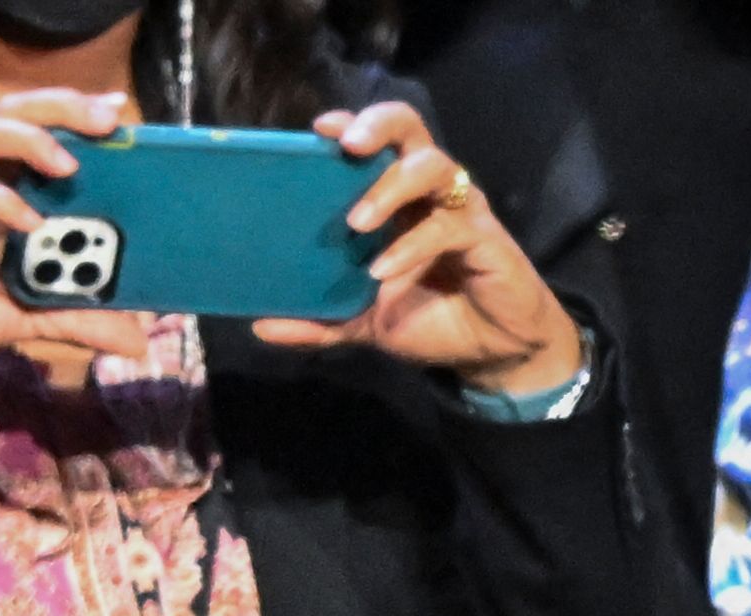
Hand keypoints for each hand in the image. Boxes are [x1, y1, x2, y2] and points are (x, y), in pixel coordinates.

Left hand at [273, 100, 583, 395]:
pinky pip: (447, 227)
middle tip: (346, 145)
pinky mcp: (484, 236)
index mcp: (398, 195)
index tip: (319, 130)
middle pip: (409, 128)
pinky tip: (384, 270)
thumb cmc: (430, 320)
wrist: (490, 354)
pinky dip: (411, 245)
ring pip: (431, 166)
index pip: (376, 142)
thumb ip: (318, 320)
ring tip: (357, 221)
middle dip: (377, 126)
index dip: (350, 125)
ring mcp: (460, 208)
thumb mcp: (363, 322)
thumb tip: (260, 326)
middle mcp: (429, 189)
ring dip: (390, 186)